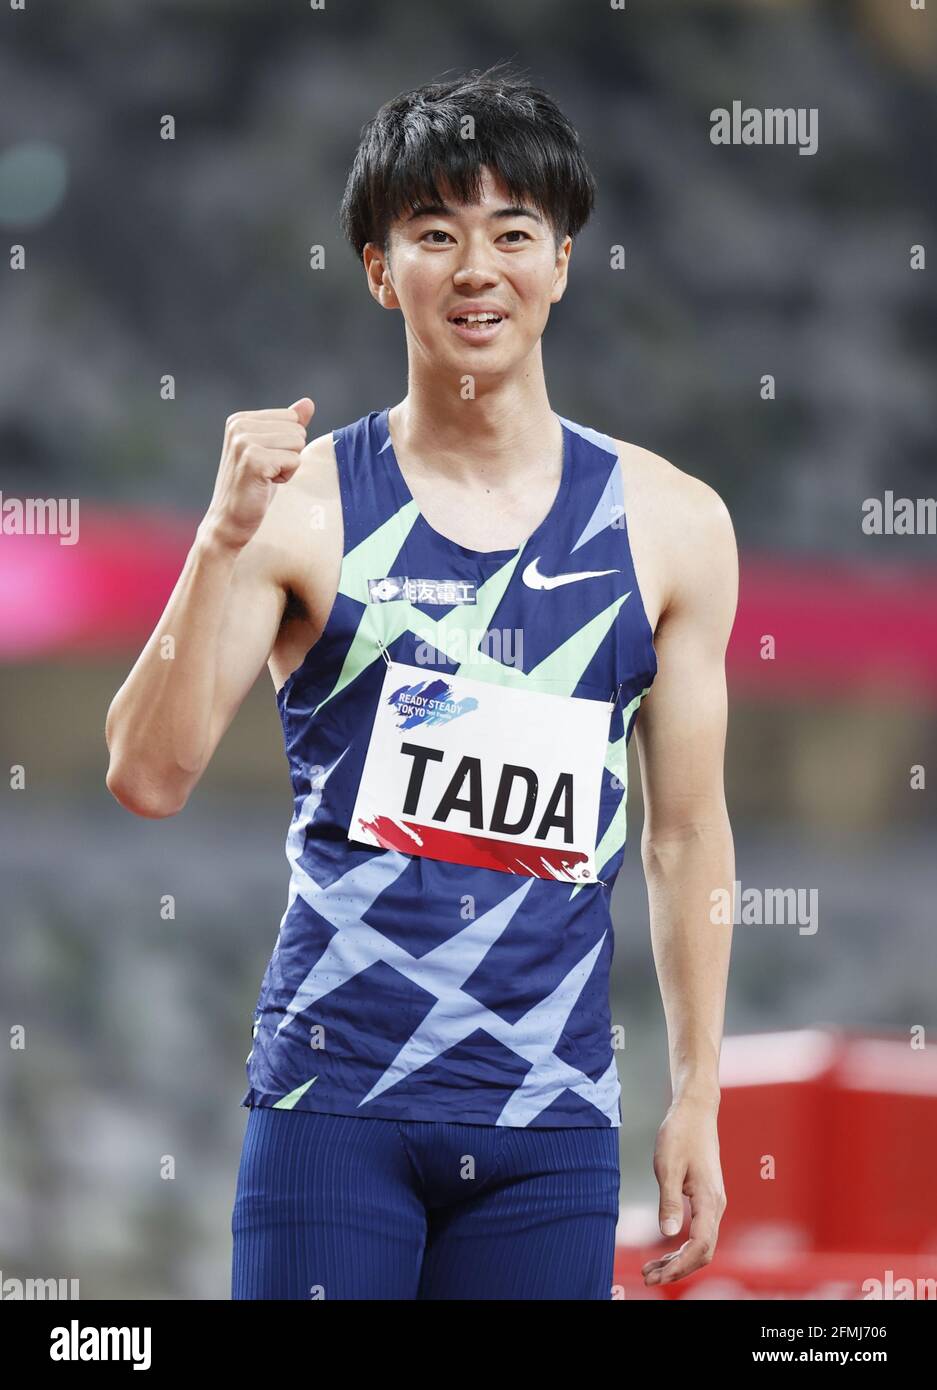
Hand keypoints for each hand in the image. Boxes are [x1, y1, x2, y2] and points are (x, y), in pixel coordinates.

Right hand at [201, 398, 314, 551]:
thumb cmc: (253, 487)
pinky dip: (286, 477)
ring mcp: (244, 441)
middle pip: (297, 430)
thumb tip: (308, 402)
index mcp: (241, 419)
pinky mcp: (253, 459)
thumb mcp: (272, 451)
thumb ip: (288, 426)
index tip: (265, 461)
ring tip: (264, 478)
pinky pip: (294, 460)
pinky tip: (265, 484)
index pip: (292, 418)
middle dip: (289, 455)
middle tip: (265, 473)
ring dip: (287, 467)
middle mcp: (239, 425)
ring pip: (297, 444)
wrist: (229, 521)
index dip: (286, 445)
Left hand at [642, 1094, 725, 1286]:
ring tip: (651, 1269)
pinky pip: (698, 1232)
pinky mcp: (706, 1199)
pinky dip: (681, 1246)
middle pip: (703, 1252)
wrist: (695, 1111)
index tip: (658, 1275)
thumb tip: (667, 1234)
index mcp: (709, 1199)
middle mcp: (716, 1205)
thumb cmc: (681, 1133)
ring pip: (701, 1244)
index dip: (680, 1265)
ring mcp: (713, 1203)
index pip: (701, 1245)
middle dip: (678, 1269)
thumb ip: (669, 1200)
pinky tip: (663, 1250)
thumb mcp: (668, 1165)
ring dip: (678, 1260)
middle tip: (648, 1278)